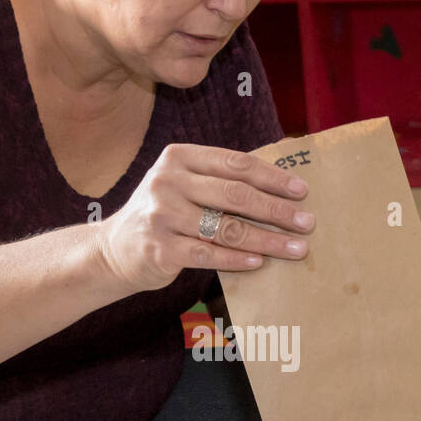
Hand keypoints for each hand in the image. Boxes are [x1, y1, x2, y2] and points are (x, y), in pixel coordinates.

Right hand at [95, 143, 313, 293]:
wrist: (113, 250)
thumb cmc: (163, 216)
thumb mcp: (183, 186)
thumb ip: (219, 182)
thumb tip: (280, 190)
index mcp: (179, 158)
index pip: (236, 164)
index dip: (272, 177)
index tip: (301, 191)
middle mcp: (167, 181)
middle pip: (235, 195)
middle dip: (277, 210)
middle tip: (307, 223)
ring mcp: (161, 215)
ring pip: (226, 228)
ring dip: (267, 240)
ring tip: (296, 248)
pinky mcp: (160, 248)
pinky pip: (209, 255)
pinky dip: (237, 259)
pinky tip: (260, 262)